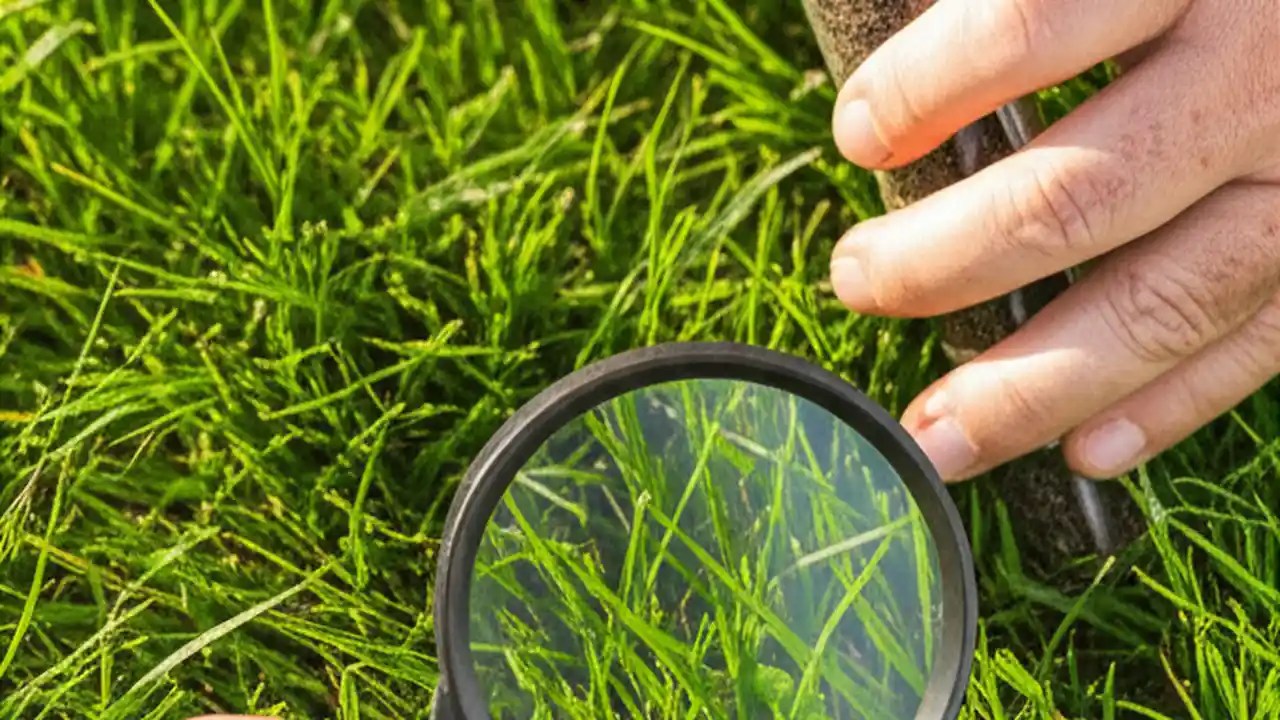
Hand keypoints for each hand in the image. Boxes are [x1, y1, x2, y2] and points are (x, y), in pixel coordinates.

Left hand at [828, 0, 1279, 481]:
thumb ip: (1030, 6)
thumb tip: (906, 71)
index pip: (1023, 26)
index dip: (923, 90)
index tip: (859, 133)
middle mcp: (1254, 75)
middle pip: (1071, 199)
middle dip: (942, 263)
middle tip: (860, 279)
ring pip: (1160, 301)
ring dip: (1029, 385)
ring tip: (937, 431)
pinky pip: (1256, 342)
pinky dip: (1167, 408)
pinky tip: (1085, 449)